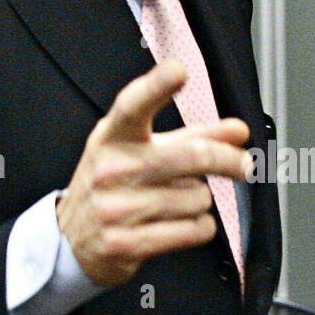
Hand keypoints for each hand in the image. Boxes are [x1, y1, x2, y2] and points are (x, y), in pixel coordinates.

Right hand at [56, 59, 250, 286]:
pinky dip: (200, 227)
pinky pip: (193, 230)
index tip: (178, 71)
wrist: (72, 240)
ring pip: (198, 197)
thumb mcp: (141, 151)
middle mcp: (111, 169)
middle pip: (190, 156)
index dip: (156, 87)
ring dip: (201, 200)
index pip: (133, 106)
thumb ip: (192, 136)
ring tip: (179, 201)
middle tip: (242, 163)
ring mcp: (116, 208)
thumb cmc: (114, 185)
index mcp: (113, 137)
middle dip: (226, 160)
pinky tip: (182, 224)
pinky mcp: (126, 243)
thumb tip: (239, 131)